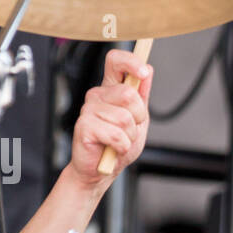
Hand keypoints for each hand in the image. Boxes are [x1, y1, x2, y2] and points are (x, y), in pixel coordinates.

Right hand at [67, 48, 152, 190]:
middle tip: (129, 130)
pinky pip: (115, 134)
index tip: (143, 73)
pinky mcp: (84, 126)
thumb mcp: (139, 120)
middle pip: (128, 94)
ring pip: (124, 118)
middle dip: (138, 117)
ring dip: (129, 135)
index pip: (116, 61)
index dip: (131, 62)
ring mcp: (88, 109)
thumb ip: (142, 96)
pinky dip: (121, 146)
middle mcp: (98, 95)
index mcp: (111, 89)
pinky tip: (113, 148)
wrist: (101, 170)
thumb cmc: (117, 145)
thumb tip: (148, 72)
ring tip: (119, 141)